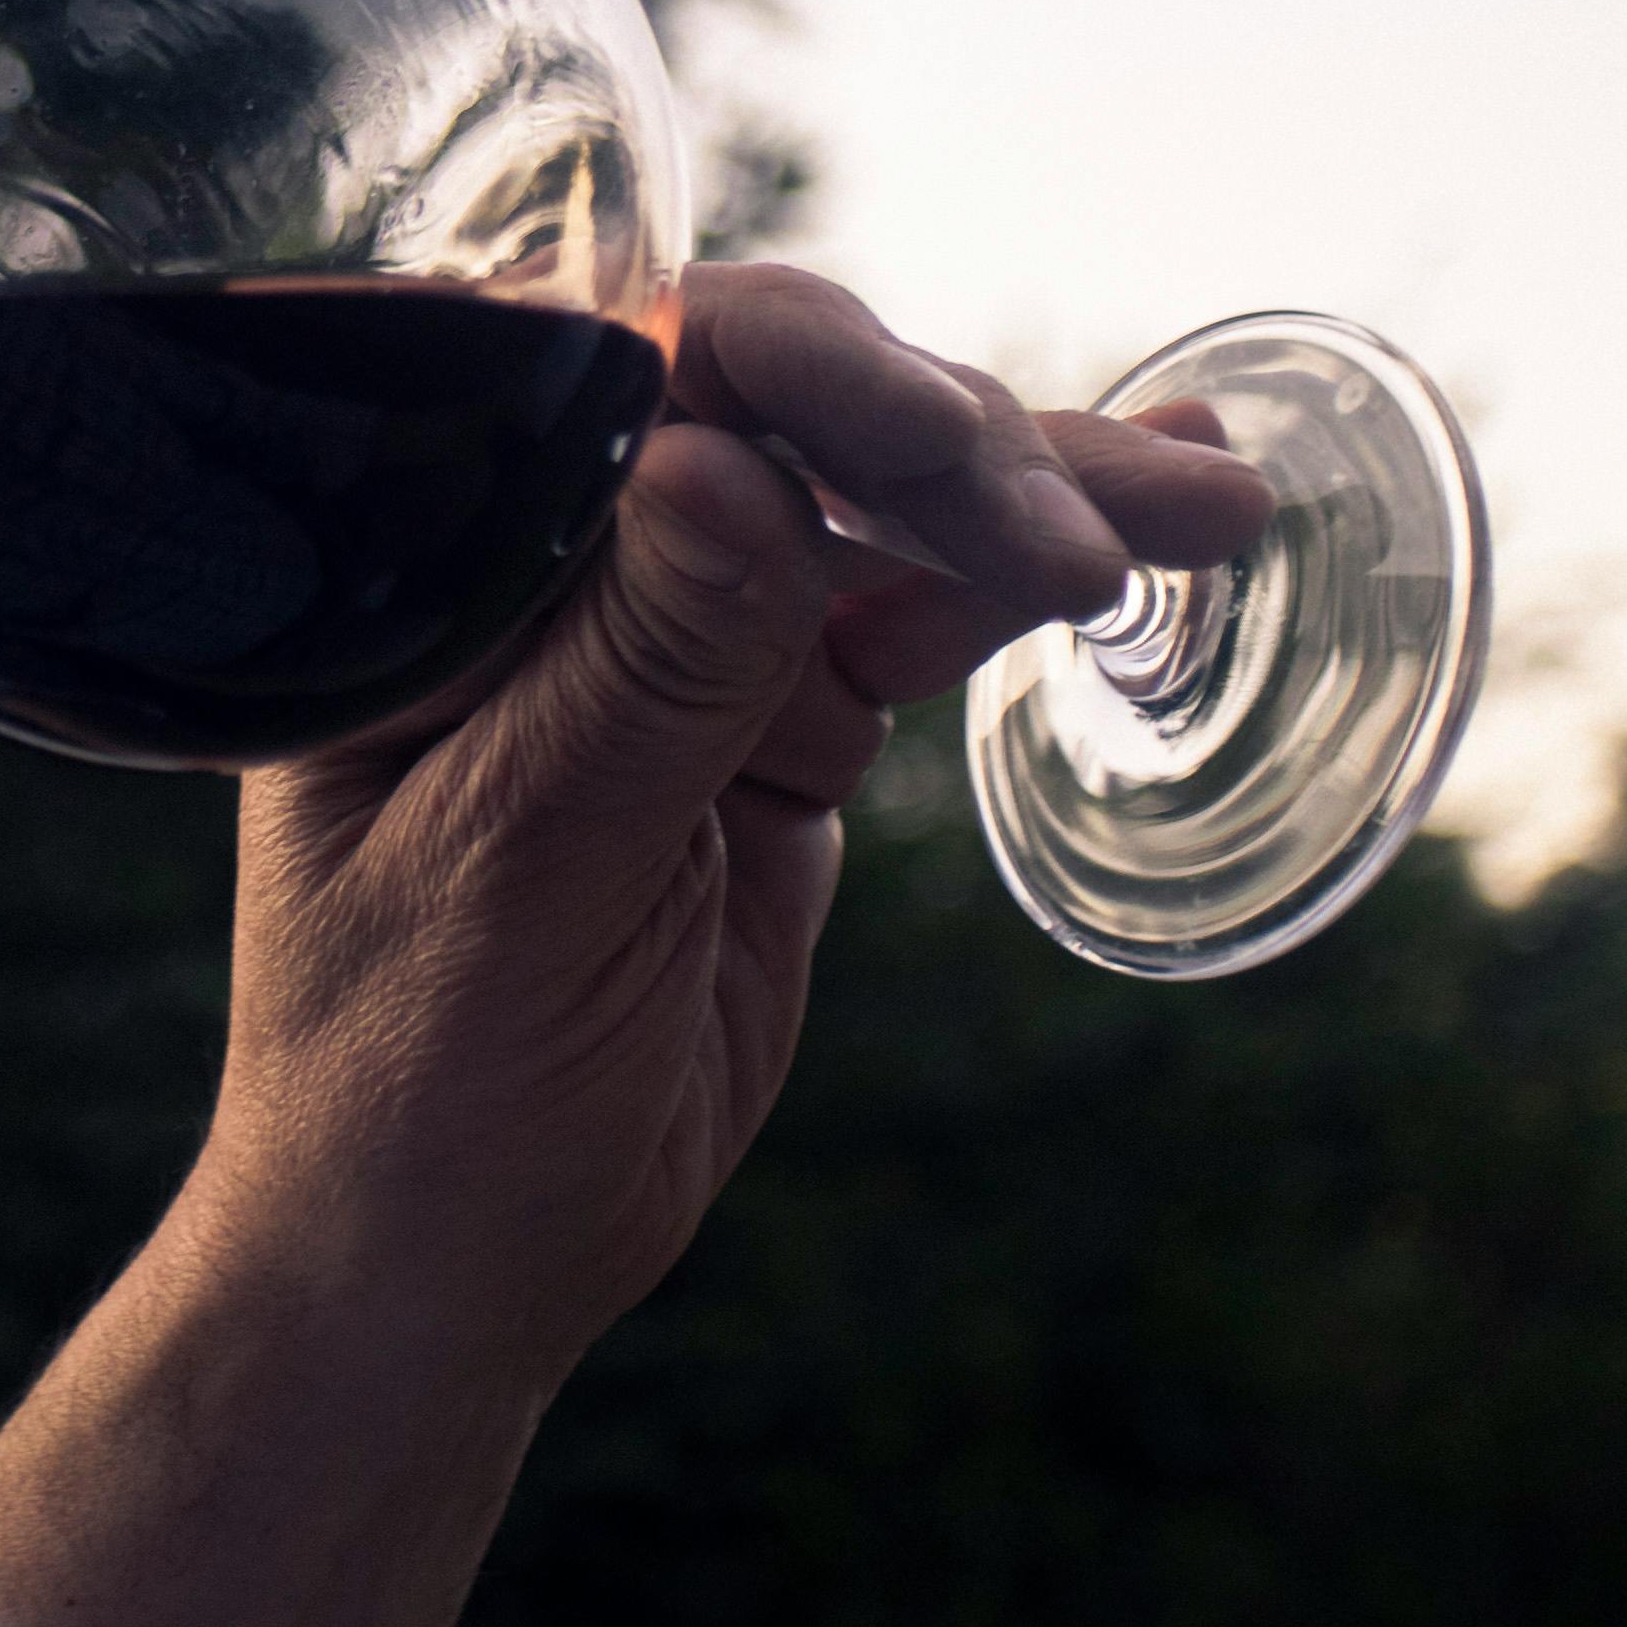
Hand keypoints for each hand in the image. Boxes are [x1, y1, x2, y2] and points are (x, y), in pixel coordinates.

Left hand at [0, 263, 1270, 1626]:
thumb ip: (637, 673)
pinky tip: (1171, 508)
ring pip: (881, 506)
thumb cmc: (414, 1072)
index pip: (617, 375)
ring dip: (1046, 493)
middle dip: (953, 449)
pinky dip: (1032, 567)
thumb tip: (728, 463)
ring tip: (1211, 503)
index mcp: (446, 560)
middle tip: (1083, 539)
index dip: (788, 368)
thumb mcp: (521, 871)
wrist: (456, 1258)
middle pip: (783, 418)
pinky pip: (920, 605)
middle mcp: (563, 558)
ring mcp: (679, 628)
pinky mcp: (778, 711)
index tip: (935, 438)